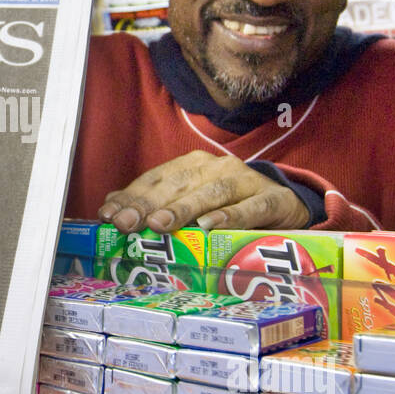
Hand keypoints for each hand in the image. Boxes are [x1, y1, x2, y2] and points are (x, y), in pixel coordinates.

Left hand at [97, 150, 309, 233]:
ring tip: (160, 224)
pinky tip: (209, 227)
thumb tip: (112, 205)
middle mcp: (216, 168)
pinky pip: (250, 208)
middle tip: (126, 223)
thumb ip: (156, 202)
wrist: (286, 202)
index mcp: (192, 166)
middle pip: (178, 185)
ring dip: (184, 208)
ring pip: (211, 194)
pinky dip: (229, 217)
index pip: (156, 180)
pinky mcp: (272, 199)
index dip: (131, 197)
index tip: (108, 215)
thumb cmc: (230, 205)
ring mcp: (245, 181)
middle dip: (149, 205)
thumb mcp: (193, 201)